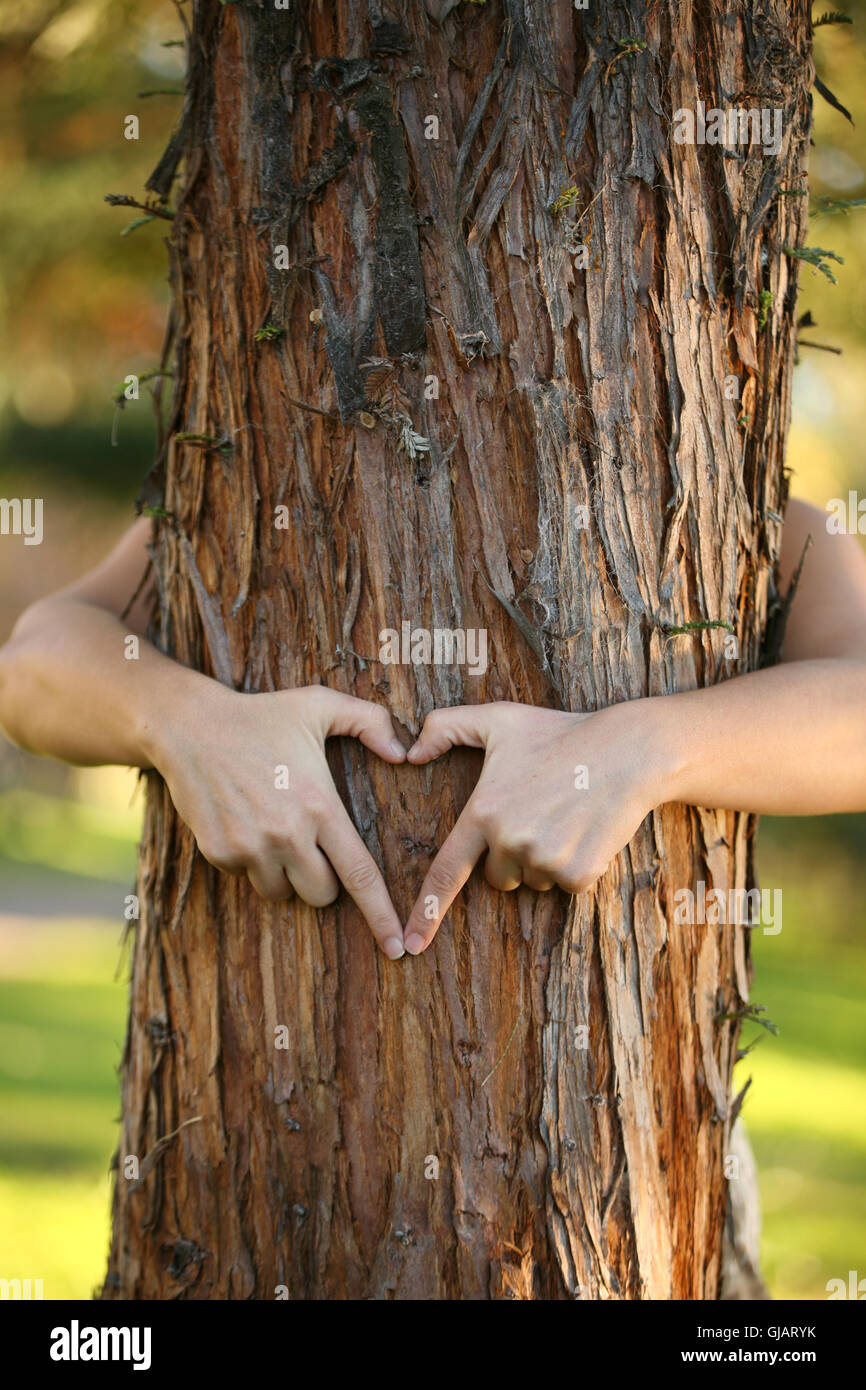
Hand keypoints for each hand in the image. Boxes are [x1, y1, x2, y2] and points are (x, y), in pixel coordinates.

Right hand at [151, 681, 407, 957]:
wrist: (189, 726)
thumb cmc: (262, 714)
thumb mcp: (320, 705)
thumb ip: (370, 722)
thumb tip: (405, 753)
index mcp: (319, 806)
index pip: (359, 874)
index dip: (380, 915)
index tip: (397, 948)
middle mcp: (286, 834)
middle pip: (322, 895)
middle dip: (324, 879)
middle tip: (310, 842)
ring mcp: (249, 847)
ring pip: (282, 892)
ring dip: (285, 872)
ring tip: (273, 825)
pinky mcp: (219, 853)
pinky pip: (246, 876)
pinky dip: (250, 859)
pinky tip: (244, 820)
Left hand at [402, 699, 668, 952]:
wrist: (628, 750)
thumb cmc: (560, 732)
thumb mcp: (499, 719)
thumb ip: (446, 727)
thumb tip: (410, 754)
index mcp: (484, 812)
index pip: (446, 870)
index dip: (425, 912)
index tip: (410, 943)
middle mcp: (510, 840)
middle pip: (498, 876)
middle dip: (513, 856)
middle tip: (539, 813)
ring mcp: (545, 859)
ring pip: (534, 881)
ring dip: (547, 859)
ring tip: (566, 815)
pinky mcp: (579, 872)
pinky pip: (567, 885)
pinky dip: (578, 865)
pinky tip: (587, 829)